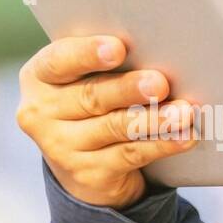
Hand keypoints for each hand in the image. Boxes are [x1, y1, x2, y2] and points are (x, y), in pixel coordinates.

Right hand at [16, 35, 196, 207]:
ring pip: (114, 128)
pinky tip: (184, 136)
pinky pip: (129, 155)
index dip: (87, 54)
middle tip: (160, 83)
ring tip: (183, 112)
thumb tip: (155, 50)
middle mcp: (41, 113)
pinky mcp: (88, 174)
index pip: (58, 61)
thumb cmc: (88, 101)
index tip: (118, 48)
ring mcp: (62, 148)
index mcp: (38, 77)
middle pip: (90, 97)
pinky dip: (161, 145)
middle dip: (128, 89)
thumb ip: (104, 63)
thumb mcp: (83, 78)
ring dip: (153, 120)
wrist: (80, 161)